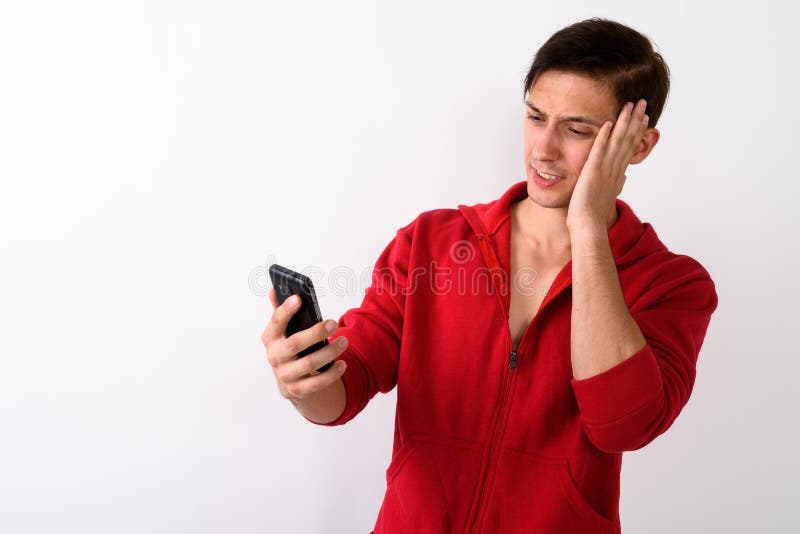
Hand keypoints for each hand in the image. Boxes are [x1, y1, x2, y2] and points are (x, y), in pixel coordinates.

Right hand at [262, 289, 347, 402]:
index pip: (276, 322)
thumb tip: (274, 290)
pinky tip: (342, 364)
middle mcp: (274, 357)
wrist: (288, 381)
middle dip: (316, 333)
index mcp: (270, 338)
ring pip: (309, 363)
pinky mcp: (297, 390)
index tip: (299, 298)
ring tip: (344, 342)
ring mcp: (285, 375)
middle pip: (295, 344)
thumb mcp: (283, 331)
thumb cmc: (289, 348)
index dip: (286, 310)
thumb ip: (280, 312)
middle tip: (334, 324)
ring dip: (329, 352)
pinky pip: (316, 383)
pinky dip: (331, 374)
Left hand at [567, 99, 648, 231]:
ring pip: (618, 141)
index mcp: (618, 174)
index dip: (637, 131)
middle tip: (643, 102)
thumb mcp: (607, 195)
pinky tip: (608, 122)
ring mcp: (605, 170)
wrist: (588, 225)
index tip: (644, 117)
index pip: (629, 147)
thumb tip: (623, 180)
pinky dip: (604, 136)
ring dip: (624, 122)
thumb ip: (615, 184)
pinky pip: (599, 150)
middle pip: (628, 139)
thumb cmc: (593, 215)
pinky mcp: (593, 171)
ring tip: (630, 105)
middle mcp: (615, 169)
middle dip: (636, 120)